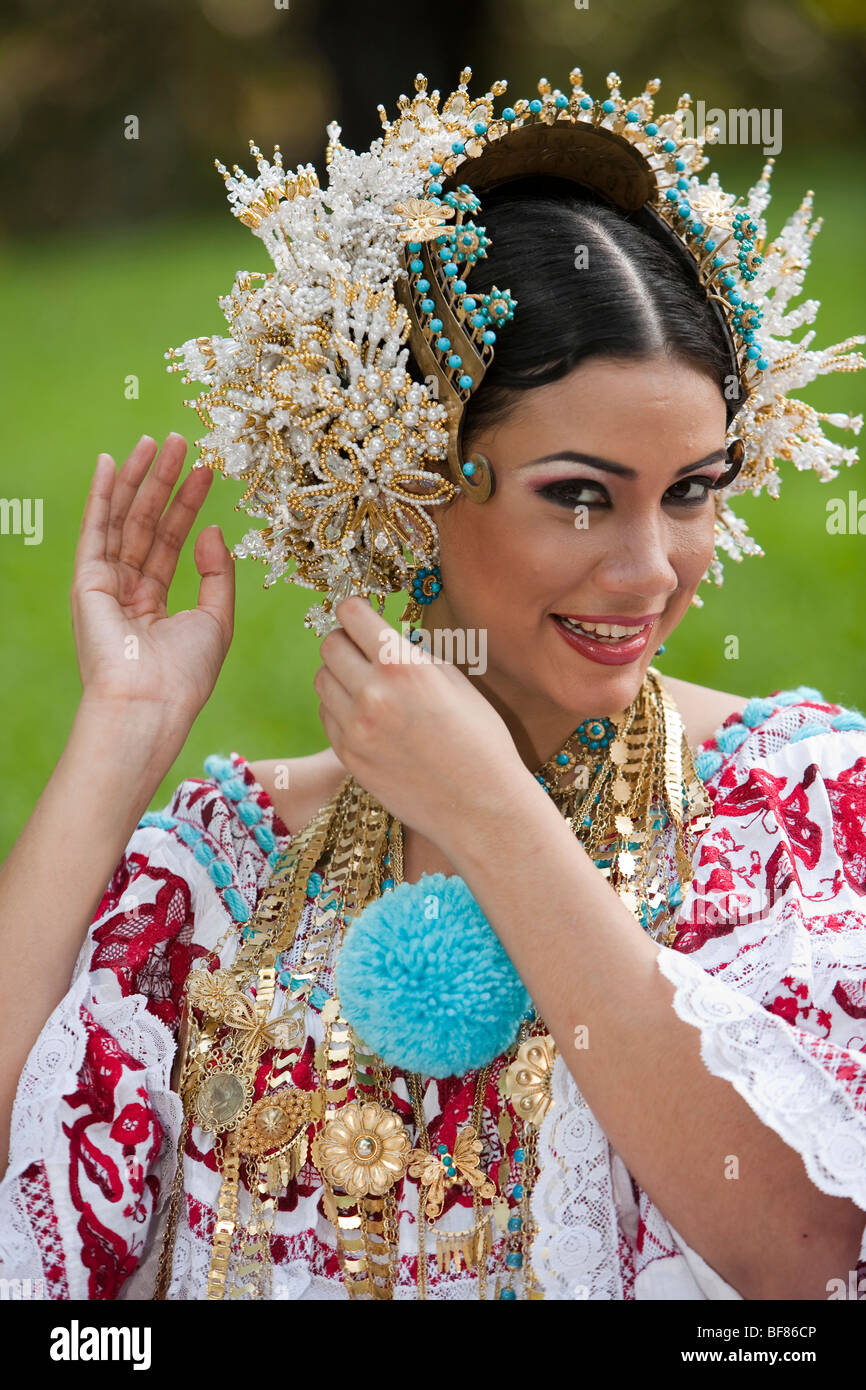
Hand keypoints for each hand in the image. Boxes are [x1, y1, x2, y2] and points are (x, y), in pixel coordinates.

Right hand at [70, 434, 234, 725]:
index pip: (171, 543)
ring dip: (139, 479)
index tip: (209, 472)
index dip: (190, 506)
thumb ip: (217, 574)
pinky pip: (95, 530)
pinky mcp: (85, 582)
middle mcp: (126, 592)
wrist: (150, 704)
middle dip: (165, 483)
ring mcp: (104, 586)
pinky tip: (111, 463)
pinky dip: (101, 495)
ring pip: (123, 520)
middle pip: (146, 524)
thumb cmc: (185, 675)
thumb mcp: (217, 620)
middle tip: (183, 442)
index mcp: (154, 606)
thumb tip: (212, 529)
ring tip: (158, 442)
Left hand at [313, 594, 523, 845]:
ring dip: (339, 675)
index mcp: (403, 666)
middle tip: (363, 650)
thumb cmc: (481, 740)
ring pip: (322, 680)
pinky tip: (367, 716)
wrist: (481, 807)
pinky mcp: (349, 757)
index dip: (356, 609)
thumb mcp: (455, 682)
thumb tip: (381, 637)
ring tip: (366, 685)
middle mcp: (372, 694)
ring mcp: (355, 729)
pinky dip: (340, 709)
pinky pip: (327, 716)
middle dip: (345, 641)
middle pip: (329, 645)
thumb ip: (413, 655)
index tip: (362, 615)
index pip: (352, 615)